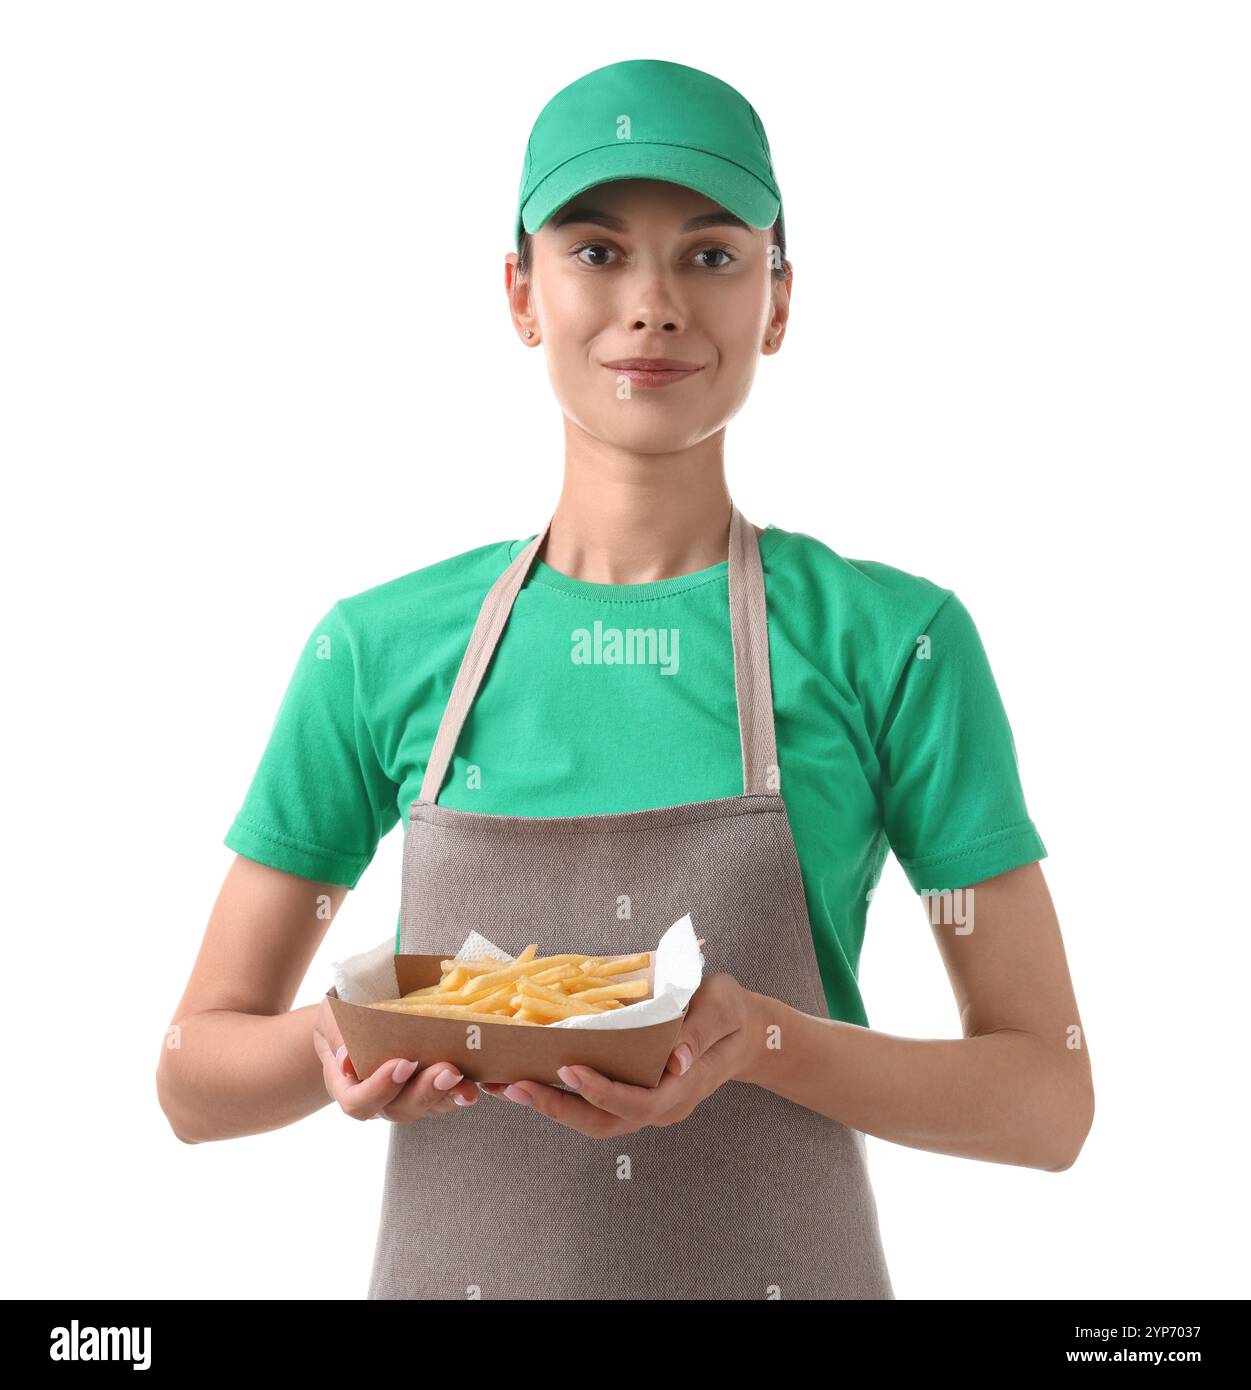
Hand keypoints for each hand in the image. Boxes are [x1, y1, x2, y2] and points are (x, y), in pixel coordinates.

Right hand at [312, 997, 479, 1120]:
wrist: (358, 1021)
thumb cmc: (342, 1019)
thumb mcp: (332, 1017)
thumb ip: (337, 1034)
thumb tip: (347, 1057)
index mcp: (349, 1086)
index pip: (359, 1102)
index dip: (380, 1089)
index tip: (401, 1064)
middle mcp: (381, 1099)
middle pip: (401, 1108)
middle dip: (426, 1091)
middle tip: (447, 1072)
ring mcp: (410, 1096)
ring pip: (431, 1106)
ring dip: (452, 1094)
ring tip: (469, 1081)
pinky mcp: (436, 1087)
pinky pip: (451, 1095)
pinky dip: (468, 1086)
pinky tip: (485, 1077)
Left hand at [478, 972, 758, 1136]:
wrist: (744, 1032)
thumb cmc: (732, 1012)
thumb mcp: (724, 1007)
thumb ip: (701, 1030)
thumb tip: (675, 1058)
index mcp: (685, 1085)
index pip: (639, 1101)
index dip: (602, 1091)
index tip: (568, 1069)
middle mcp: (663, 1105)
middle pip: (606, 1123)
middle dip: (558, 1109)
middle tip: (514, 1086)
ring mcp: (649, 1106)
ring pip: (595, 1121)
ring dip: (551, 1107)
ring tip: (508, 1087)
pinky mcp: (635, 1096)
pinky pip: (595, 1106)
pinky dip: (561, 1097)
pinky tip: (530, 1078)